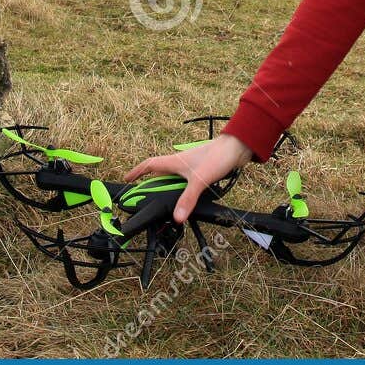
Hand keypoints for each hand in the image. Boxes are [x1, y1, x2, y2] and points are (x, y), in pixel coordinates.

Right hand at [123, 132, 253, 223]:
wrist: (238, 147)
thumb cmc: (217, 156)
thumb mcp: (199, 180)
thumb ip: (188, 198)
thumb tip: (176, 216)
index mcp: (175, 162)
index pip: (149, 165)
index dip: (137, 172)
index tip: (126, 179)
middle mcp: (181, 163)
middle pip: (160, 175)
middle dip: (151, 185)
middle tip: (145, 198)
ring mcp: (192, 167)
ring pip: (174, 179)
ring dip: (169, 189)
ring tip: (165, 203)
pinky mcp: (202, 170)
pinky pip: (187, 182)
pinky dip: (183, 190)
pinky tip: (188, 199)